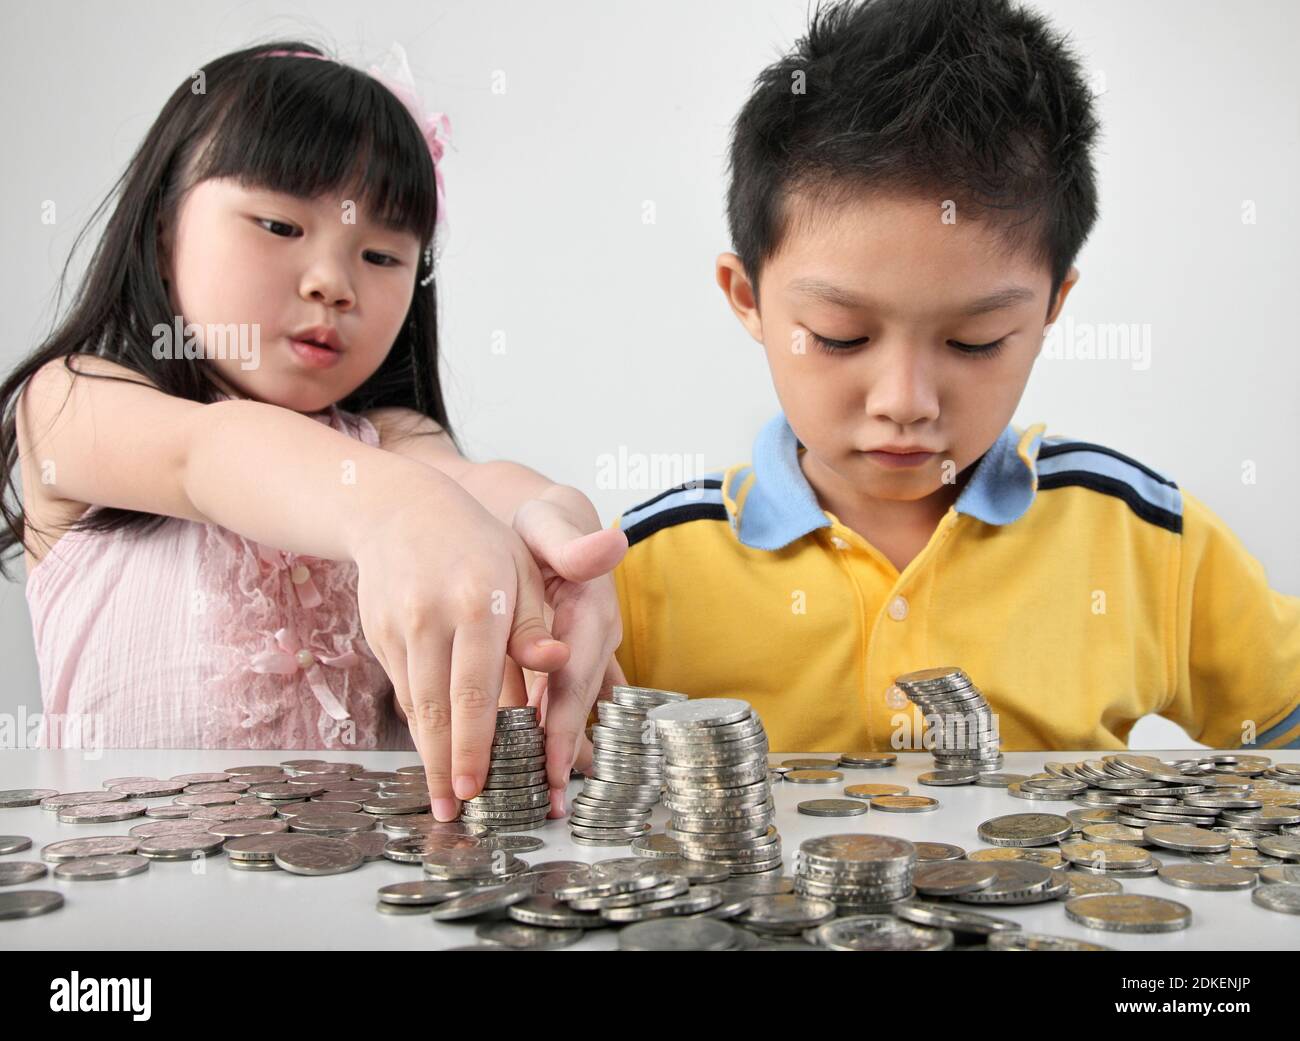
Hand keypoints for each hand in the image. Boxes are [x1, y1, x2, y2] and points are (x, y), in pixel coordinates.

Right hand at [352, 475, 570, 820]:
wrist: (398, 510)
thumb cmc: (478, 543)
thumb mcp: (520, 567)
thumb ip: (536, 621)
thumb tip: (558, 660)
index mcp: (477, 602)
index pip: (475, 688)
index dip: (475, 743)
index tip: (478, 785)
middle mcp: (431, 618)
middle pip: (437, 707)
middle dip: (445, 765)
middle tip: (453, 811)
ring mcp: (397, 628)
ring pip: (414, 704)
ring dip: (427, 754)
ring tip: (441, 796)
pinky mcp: (378, 635)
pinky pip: (403, 688)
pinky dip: (418, 722)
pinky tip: (430, 748)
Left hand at [512, 492, 627, 816]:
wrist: (549, 520)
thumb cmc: (542, 524)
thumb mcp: (549, 524)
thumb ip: (574, 544)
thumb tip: (613, 542)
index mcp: (591, 611)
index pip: (575, 675)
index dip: (563, 720)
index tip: (551, 763)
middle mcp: (594, 637)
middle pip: (576, 703)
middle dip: (562, 752)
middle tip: (547, 801)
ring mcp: (587, 650)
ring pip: (575, 707)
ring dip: (565, 750)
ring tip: (549, 796)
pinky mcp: (575, 657)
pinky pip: (567, 699)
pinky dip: (556, 729)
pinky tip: (543, 762)